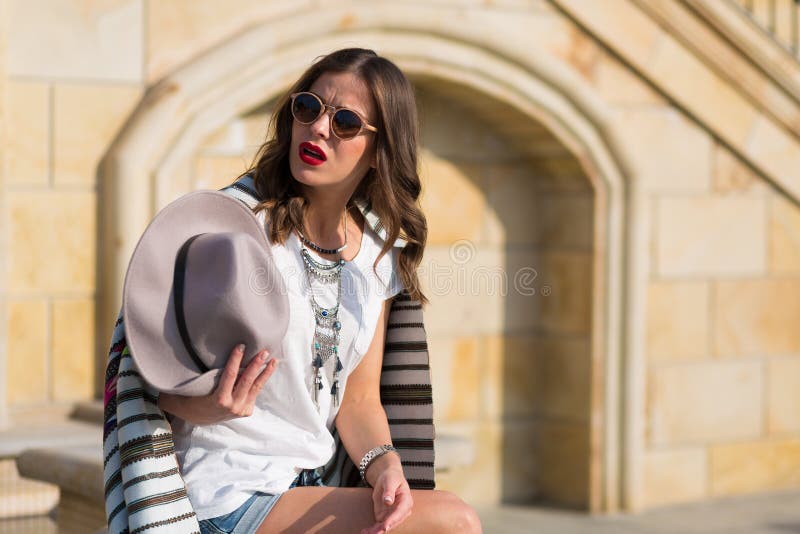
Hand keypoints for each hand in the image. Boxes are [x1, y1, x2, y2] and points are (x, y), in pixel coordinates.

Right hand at [158, 344, 277, 424]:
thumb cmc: (194, 398)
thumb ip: (205, 376)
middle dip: (256, 365)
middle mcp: (232, 406)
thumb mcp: (197, 387)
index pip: (229, 376)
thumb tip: (206, 356)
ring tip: (273, 360)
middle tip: (264, 351)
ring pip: (255, 388)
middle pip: (247, 381)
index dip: (235, 360)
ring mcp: (241, 410)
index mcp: (218, 400)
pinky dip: (260, 381)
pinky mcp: (246, 411)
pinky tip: (267, 370)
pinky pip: (254, 393)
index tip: (241, 346)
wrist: (198, 418)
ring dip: (265, 373)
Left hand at [361, 456, 412, 533]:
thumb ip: (389, 491)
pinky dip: (372, 529)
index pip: (400, 512)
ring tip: (366, 533)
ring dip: (376, 531)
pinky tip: (365, 531)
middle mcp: (401, 511)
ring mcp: (393, 515)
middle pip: (393, 523)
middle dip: (383, 529)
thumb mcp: (390, 480)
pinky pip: (379, 525)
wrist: (388, 478)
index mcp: (406, 501)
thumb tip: (388, 501)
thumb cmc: (391, 477)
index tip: (385, 526)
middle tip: (373, 533)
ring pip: (385, 526)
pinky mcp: (385, 516)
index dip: (392, 520)